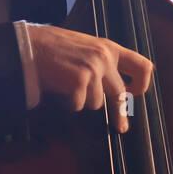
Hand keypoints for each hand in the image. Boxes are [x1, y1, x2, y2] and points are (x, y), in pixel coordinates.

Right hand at [26, 22, 153, 132]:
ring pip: (96, 102)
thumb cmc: (54, 47)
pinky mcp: (80, 81)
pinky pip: (79, 104)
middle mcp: (105, 58)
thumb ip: (103, 61)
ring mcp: (93, 70)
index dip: (142, 84)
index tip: (135, 94)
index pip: (142, 65)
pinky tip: (60, 88)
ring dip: (82, 100)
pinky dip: (69, 102)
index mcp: (109, 48)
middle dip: (119, 114)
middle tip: (121, 127)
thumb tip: (116, 86)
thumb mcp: (86, 47)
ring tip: (67, 84)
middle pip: (120, 94)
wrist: (30, 45)